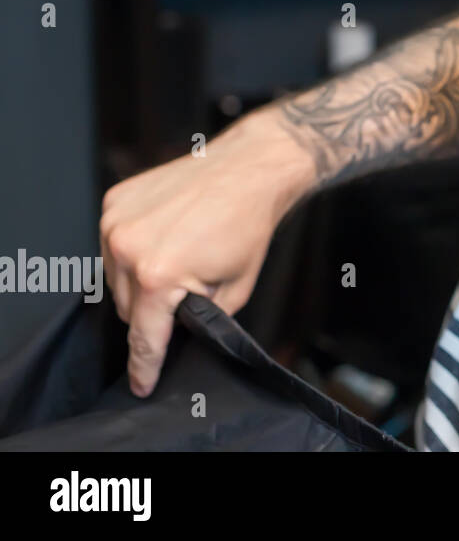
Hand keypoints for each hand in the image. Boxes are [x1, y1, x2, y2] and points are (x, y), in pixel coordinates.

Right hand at [99, 108, 316, 396]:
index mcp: (158, 275)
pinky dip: (132, 250)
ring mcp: (115, 222)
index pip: (143, 336)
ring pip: (113, 278)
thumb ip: (202, 318)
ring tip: (177, 260)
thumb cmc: (248, 224)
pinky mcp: (114, 202)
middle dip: (153, 311)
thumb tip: (179, 330)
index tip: (140, 386)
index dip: (145, 366)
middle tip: (184, 294)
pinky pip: (112, 244)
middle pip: (126, 307)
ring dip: (138, 281)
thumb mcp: (235, 288)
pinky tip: (164, 238)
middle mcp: (127, 249)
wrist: (249, 168)